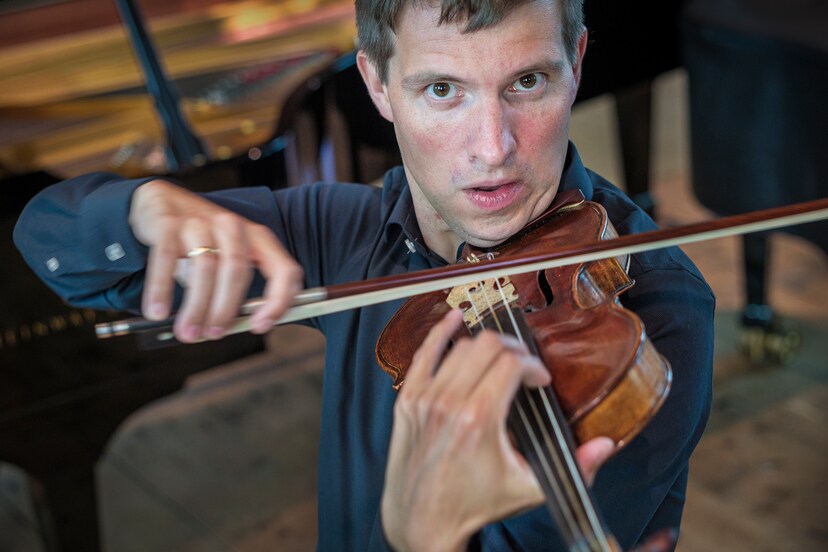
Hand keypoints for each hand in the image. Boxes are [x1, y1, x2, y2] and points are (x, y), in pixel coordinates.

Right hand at [129, 179, 302, 341]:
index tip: (259, 326)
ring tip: (187, 332)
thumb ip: (233, 290)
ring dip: (196, 307)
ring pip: (205, 267)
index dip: (278, 301)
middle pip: (237, 270)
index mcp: (258, 239)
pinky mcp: (168, 222)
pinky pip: (166, 258)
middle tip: (213, 334)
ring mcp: (200, 222)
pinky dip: (162, 289)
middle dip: (225, 309)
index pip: (284, 270)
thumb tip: (227, 329)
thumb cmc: (200, 240)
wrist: (161, 201)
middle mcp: (232, 227)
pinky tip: (158, 311)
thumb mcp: (226, 258)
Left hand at [381, 310, 615, 551]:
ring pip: (459, 347)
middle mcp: (448, 403)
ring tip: (499, 357)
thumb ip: (576, 467)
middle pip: (486, 347)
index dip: (533, 366)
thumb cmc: (474, 503)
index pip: (511, 364)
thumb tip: (606, 445)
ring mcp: (424, 398)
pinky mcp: (407, 400)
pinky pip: (423, 353)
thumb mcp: (529, 488)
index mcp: (479, 419)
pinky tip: (453, 319)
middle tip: (524, 366)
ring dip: (485, 346)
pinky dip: (438, 332)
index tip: (540, 379)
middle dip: (513, 350)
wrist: (423, 520)